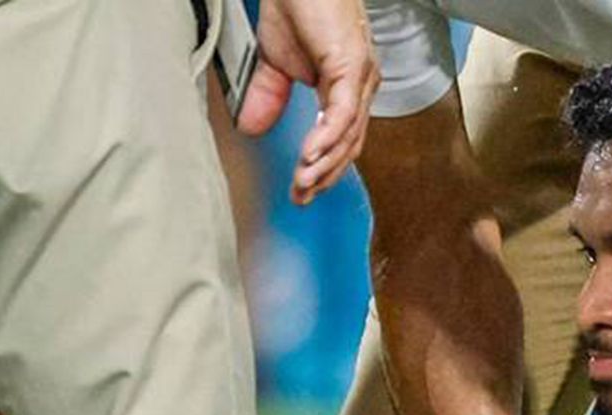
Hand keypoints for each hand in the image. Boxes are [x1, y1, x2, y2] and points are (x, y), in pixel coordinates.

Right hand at [238, 0, 378, 204]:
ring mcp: (360, 77)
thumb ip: (268, 96)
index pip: (342, 141)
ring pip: (347, 136)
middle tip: (302, 198)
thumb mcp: (275, 61)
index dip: (323, 170)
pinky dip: (326, 140)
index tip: (303, 191)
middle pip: (349, 146)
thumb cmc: (297, 4)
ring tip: (303, 184)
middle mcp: (360, 85)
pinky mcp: (352, 65)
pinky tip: (310, 158)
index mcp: (348, 88)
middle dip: (324, 177)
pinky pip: (342, 115)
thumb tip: (250, 126)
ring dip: (323, 165)